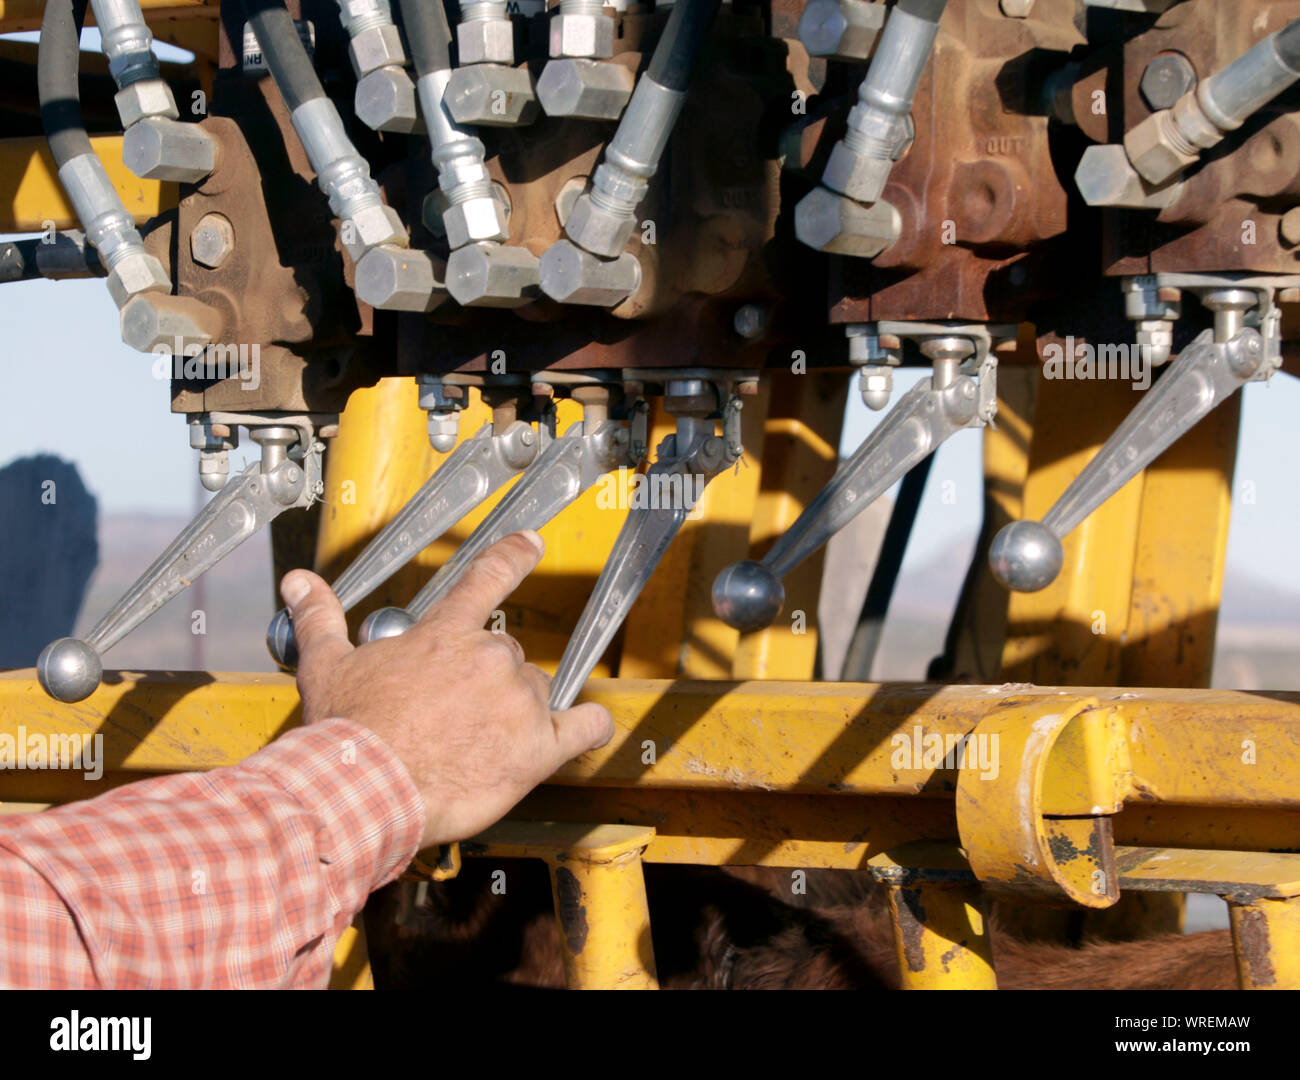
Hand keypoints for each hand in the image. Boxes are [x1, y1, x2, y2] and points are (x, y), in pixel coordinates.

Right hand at [279, 531, 614, 847]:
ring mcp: (519, 702)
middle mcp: (491, 658)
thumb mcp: (327, 667)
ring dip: (517, 710)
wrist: (365, 792)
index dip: (515, 555)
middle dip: (486, 680)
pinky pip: (583, 729)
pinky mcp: (538, 748)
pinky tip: (584, 728)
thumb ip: (320, 618)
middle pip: (508, 655)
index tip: (532, 542)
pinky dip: (589, 726)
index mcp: (446, 634)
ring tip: (479, 742)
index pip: (487, 577)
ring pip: (536, 692)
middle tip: (453, 714)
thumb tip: (298, 583)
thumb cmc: (347, 734)